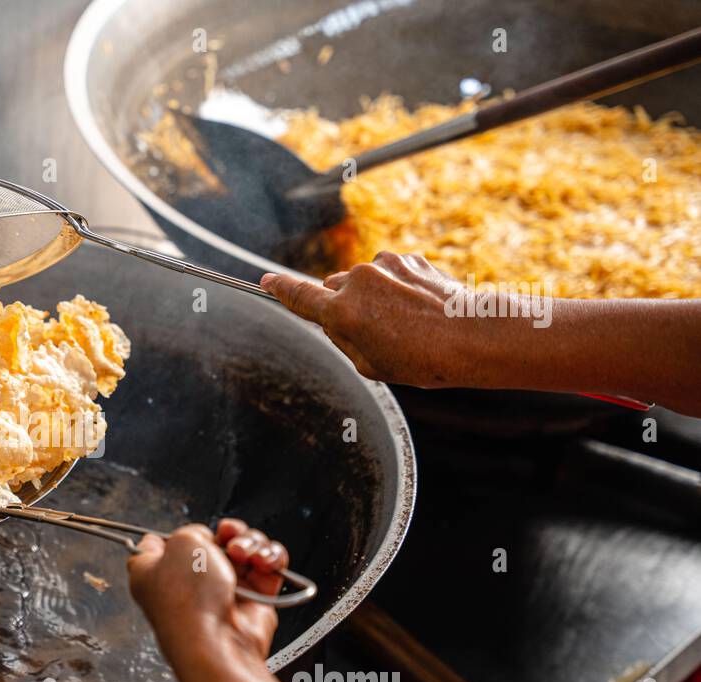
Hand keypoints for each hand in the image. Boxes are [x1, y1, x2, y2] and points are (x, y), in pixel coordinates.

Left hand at [127, 519, 288, 664]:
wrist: (216, 641)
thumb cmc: (188, 600)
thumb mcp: (180, 542)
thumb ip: (192, 531)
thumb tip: (207, 538)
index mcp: (156, 572)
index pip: (162, 544)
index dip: (177, 533)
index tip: (190, 531)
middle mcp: (189, 583)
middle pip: (214, 542)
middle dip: (228, 533)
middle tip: (229, 539)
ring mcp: (223, 592)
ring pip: (246, 550)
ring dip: (252, 544)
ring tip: (246, 556)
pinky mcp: (255, 601)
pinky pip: (270, 567)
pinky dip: (272, 558)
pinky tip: (264, 563)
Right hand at [261, 252, 502, 388]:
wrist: (474, 336)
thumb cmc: (422, 360)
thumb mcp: (369, 364)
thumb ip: (343, 337)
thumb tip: (334, 318)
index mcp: (342, 312)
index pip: (299, 297)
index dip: (280, 290)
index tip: (266, 281)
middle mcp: (358, 281)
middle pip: (332, 289)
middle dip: (340, 305)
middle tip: (368, 332)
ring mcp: (384, 265)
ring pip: (360, 279)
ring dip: (371, 296)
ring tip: (402, 323)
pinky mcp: (407, 257)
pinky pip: (388, 271)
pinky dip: (395, 287)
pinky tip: (417, 308)